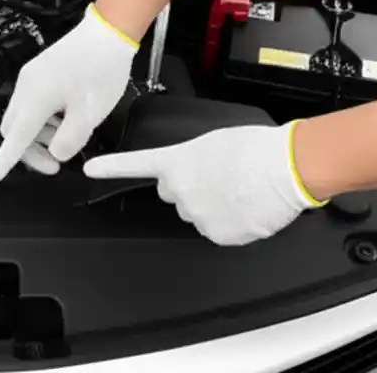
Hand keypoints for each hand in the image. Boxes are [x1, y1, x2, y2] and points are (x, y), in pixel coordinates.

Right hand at [0, 5, 137, 185]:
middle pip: (14, 130)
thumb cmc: (101, 68)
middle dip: (30, 151)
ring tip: (68, 136)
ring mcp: (32, 78)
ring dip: (40, 135)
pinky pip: (32, 104)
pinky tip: (66, 119)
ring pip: (23, 118)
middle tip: (55, 165)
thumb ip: (69, 140)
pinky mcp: (40, 74)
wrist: (108, 32)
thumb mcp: (90, 114)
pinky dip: (44, 120)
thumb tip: (57, 153)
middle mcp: (27, 87)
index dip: (2, 162)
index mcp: (35, 98)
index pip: (14, 139)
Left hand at [84, 122, 326, 244]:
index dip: (110, 168)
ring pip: (197, 213)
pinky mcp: (217, 234)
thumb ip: (194, 160)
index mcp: (177, 162)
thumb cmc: (257, 148)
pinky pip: (218, 230)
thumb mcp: (214, 142)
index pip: (135, 165)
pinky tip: (245, 207)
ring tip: (239, 190)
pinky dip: (231, 223)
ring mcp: (197, 215)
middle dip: (190, 187)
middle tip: (219, 178)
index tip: (90, 169)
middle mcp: (180, 191)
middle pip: (174, 193)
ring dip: (212, 205)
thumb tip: (198, 172)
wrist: (285, 168)